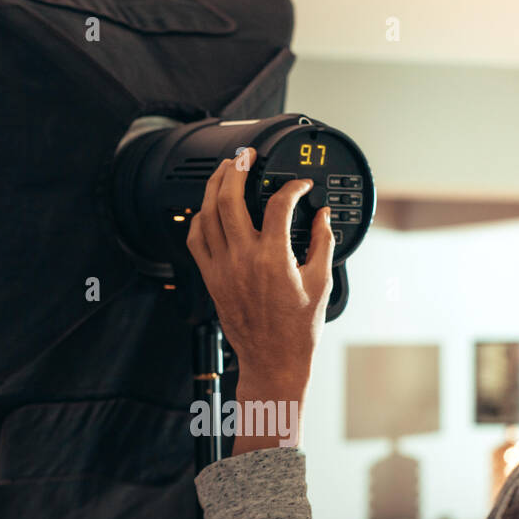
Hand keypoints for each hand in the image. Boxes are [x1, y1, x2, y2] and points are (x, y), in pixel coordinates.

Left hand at [186, 147, 334, 389]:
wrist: (273, 361)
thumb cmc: (297, 330)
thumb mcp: (321, 283)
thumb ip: (322, 243)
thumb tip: (323, 217)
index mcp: (273, 259)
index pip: (278, 205)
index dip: (292, 188)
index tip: (302, 187)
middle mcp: (243, 260)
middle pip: (229, 199)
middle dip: (236, 169)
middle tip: (246, 156)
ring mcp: (222, 269)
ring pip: (207, 215)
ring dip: (214, 187)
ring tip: (224, 171)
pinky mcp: (211, 280)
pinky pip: (196, 240)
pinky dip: (200, 219)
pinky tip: (208, 208)